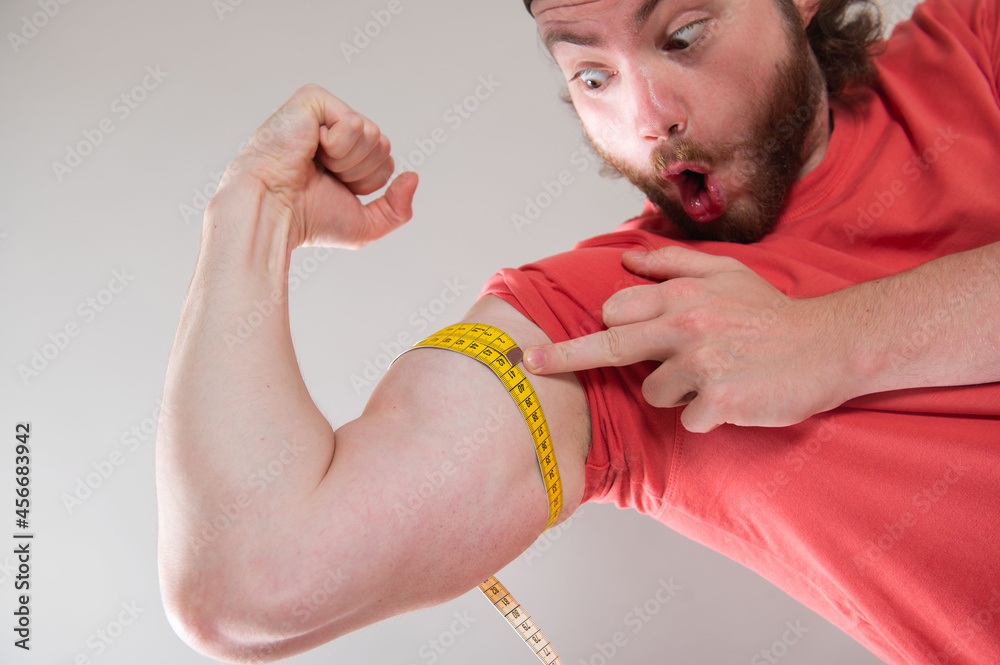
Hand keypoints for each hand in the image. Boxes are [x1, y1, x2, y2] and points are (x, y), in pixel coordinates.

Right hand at [219, 83, 417, 249]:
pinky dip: (336, 146)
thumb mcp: (364, 225)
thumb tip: (413, 177)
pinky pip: (355, 123)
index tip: (332, 187)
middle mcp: (335, 130)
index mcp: (344, 155)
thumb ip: (397, 210)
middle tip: (322, 175)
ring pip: (373, 134)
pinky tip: (309, 148)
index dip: (366, 183)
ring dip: (346, 160)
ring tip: (313, 162)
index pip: (385, 162)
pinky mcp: (313, 99)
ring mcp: (324, 112)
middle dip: (359, 171)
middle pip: (383, 145)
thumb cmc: (308, 219)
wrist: (274, 211)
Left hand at [523, 246, 848, 431]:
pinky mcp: (721, 401)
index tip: (552, 343)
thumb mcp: (727, 273)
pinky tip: (729, 399)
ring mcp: (704, 364)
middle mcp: (687, 326)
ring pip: (653, 392)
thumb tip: (627, 260)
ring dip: (672, 392)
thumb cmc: (772, 312)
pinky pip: (688, 419)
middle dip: (563, 356)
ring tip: (710, 377)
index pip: (616, 311)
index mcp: (684, 295)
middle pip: (610, 347)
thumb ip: (673, 265)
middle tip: (530, 363)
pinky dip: (702, 415)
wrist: (830, 345)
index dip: (596, 328)